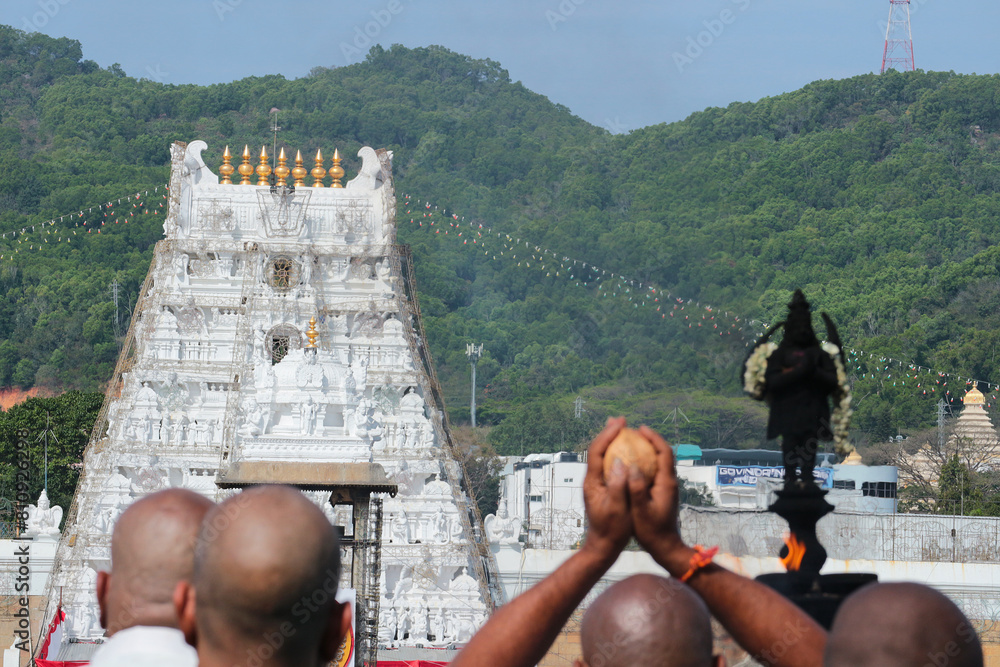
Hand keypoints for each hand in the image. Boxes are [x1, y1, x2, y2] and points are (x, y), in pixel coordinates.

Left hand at [581, 417, 631, 562]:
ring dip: (610, 441)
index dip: (607, 435)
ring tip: (621, 428)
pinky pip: (608, 464)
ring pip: (601, 456)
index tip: (620, 424)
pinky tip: (628, 452)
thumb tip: (619, 462)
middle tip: (621, 420)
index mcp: (592, 482)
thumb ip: (617, 485)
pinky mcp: (602, 488)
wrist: (603, 545)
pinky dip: (616, 453)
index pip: (596, 451)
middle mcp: (591, 480)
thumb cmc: (612, 530)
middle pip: (596, 449)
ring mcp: (596, 483)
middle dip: (608, 433)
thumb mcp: (617, 508)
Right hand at [628, 425, 686, 565]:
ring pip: (658, 461)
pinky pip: (654, 470)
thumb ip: (637, 488)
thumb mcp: (641, 510)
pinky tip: (630, 464)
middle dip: (649, 439)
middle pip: (663, 453)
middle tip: (632, 431)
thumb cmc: (652, 531)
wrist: (664, 547)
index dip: (653, 438)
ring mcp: (666, 487)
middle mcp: (669, 482)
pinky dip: (644, 462)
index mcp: (666, 483)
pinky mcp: (661, 492)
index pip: (664, 452)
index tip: (640, 429)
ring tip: (630, 442)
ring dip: (647, 449)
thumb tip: (632, 466)